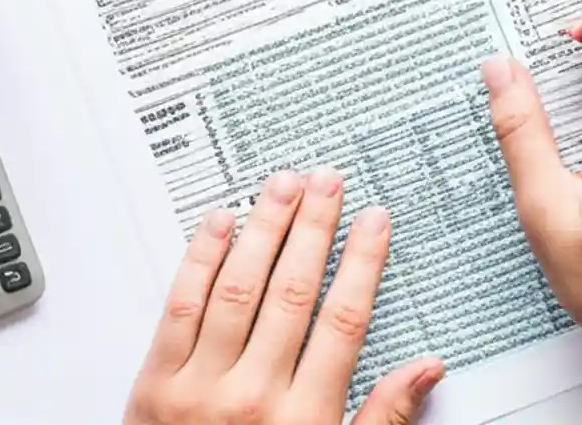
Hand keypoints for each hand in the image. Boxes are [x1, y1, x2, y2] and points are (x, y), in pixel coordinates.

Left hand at [124, 169, 444, 423]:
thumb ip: (381, 418)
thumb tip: (427, 368)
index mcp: (303, 418)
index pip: (343, 321)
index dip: (361, 262)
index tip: (374, 221)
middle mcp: (252, 395)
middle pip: (292, 292)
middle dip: (313, 229)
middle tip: (328, 182)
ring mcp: (198, 387)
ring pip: (237, 288)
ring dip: (262, 229)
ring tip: (282, 185)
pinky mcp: (154, 384)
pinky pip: (180, 307)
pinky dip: (199, 259)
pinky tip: (217, 222)